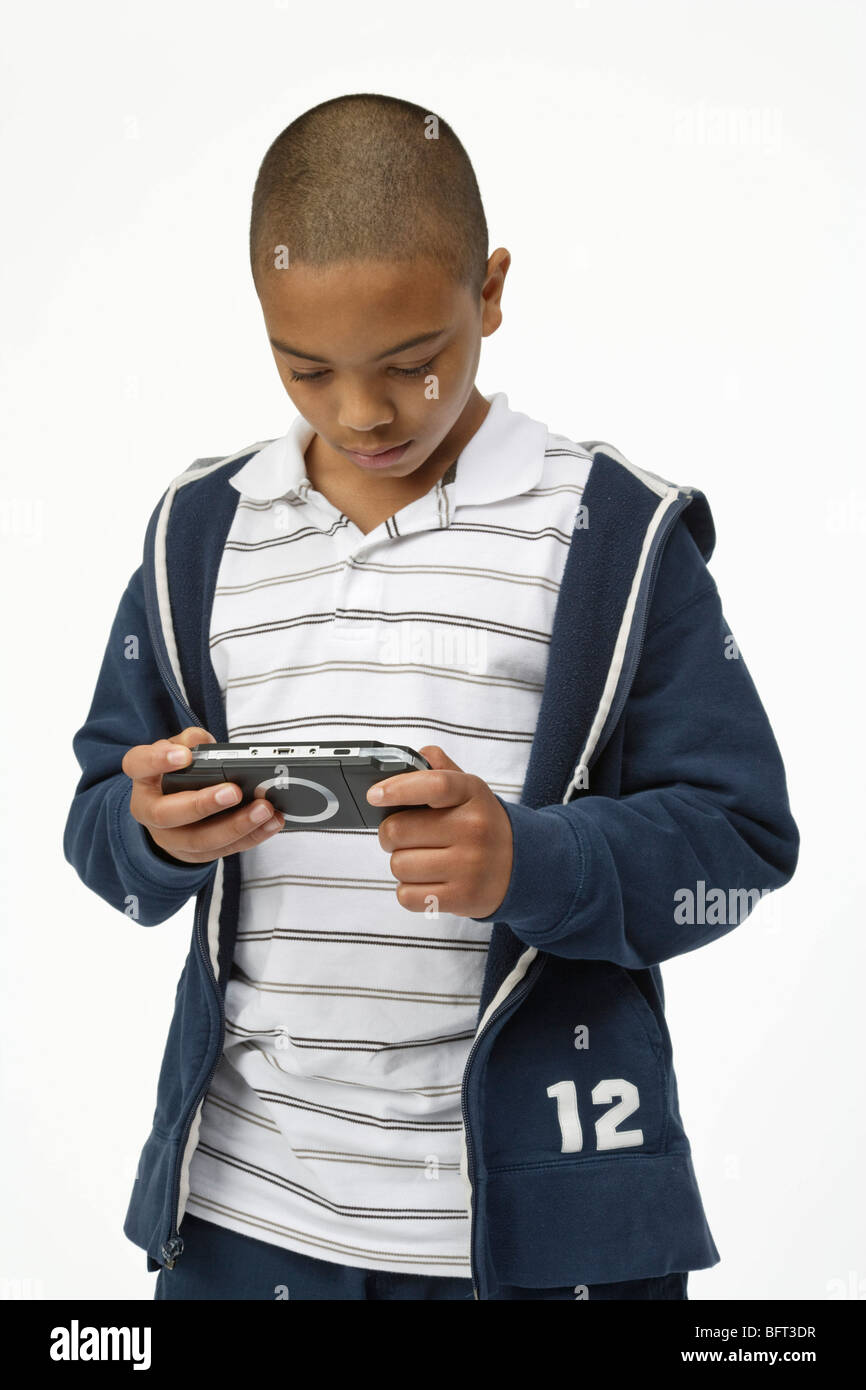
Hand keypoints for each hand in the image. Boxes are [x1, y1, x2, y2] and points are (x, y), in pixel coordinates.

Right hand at [122, 726, 283, 863]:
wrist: (173, 815)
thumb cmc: (178, 775)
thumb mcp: (179, 751)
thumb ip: (190, 742)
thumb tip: (203, 743)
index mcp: (144, 779)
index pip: (138, 765)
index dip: (158, 760)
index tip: (184, 755)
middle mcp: (151, 812)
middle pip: (168, 814)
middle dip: (203, 804)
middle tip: (235, 791)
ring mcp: (173, 839)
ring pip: (201, 840)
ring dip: (236, 826)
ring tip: (265, 809)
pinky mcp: (198, 854)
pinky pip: (225, 850)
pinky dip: (253, 836)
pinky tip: (273, 821)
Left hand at [366, 745, 512, 916]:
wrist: (522, 865)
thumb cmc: (481, 824)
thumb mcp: (469, 790)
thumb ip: (439, 769)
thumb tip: (411, 757)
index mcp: (472, 793)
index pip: (433, 784)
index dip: (397, 788)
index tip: (374, 795)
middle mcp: (473, 828)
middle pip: (398, 830)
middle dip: (390, 834)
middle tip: (404, 835)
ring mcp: (469, 866)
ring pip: (398, 865)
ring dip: (401, 863)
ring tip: (422, 859)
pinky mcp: (463, 897)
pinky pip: (406, 895)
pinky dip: (408, 890)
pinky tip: (427, 881)